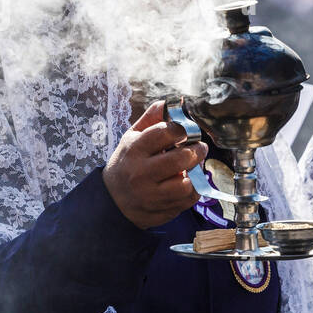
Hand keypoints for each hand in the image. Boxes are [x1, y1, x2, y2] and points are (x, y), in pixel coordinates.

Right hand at [103, 100, 207, 229]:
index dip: (183, 129)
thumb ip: (152, 119)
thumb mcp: (132, 138)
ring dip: (196, 173)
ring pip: (186, 183)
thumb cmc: (127, 163)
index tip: (188, 130)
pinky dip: (194, 189)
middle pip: (180, 158)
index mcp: (134, 150)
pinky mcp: (161, 210)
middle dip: (197, 150)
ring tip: (193, 167)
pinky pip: (188, 200)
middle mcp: (141, 173)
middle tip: (200, 148)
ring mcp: (151, 195)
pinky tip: (189, 182)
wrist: (113, 201)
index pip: (165, 132)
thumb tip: (174, 101)